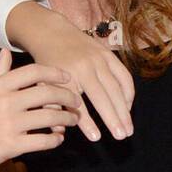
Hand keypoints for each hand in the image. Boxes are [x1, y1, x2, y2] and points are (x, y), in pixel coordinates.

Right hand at [0, 49, 80, 171]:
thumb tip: (6, 51)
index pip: (34, 72)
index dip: (55, 73)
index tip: (67, 78)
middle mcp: (4, 102)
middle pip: (48, 93)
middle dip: (68, 97)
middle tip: (76, 102)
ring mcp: (8, 124)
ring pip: (50, 118)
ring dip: (67, 119)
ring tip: (72, 121)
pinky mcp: (11, 146)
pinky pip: (43, 141)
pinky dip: (55, 140)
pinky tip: (57, 139)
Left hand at [6, 2, 135, 142]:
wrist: (53, 33)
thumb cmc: (47, 64)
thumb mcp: (43, 84)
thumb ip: (51, 107)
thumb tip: (60, 131)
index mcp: (66, 76)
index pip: (78, 104)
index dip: (88, 122)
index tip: (96, 138)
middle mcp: (84, 67)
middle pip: (102, 97)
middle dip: (113, 118)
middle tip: (121, 137)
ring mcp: (99, 59)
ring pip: (116, 88)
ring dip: (124, 109)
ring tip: (128, 128)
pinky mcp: (108, 54)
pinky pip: (123, 75)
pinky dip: (128, 92)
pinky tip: (128, 107)